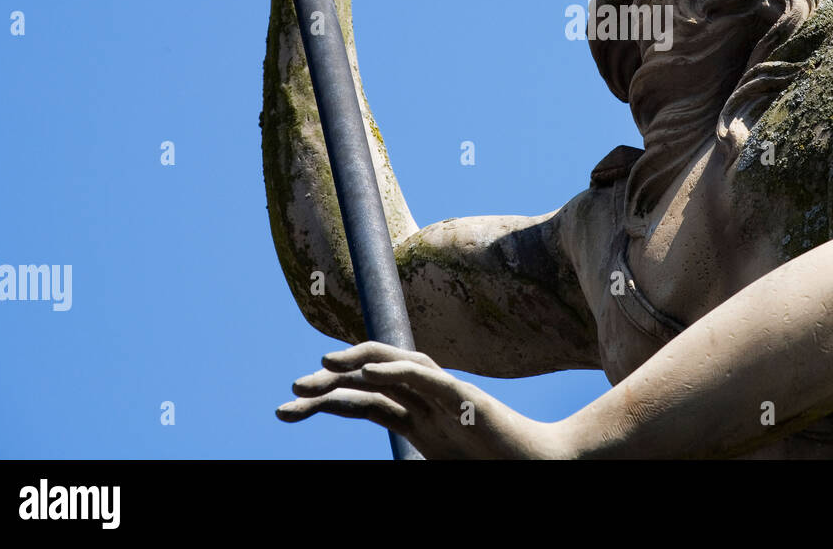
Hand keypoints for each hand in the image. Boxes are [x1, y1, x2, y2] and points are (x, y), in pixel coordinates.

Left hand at [276, 341, 574, 458]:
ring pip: (394, 367)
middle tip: (289, 393)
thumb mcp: (435, 464)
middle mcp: (427, 402)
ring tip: (320, 366)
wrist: (543, 466)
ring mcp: (446, 397)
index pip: (363, 399)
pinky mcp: (467, 400)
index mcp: (418, 419)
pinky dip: (395, 371)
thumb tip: (391, 465)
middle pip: (370, 380)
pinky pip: (425, 379)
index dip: (325, 398)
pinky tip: (364, 372)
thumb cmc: (494, 468)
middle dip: (327, 380)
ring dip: (354, 363)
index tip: (289, 407)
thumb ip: (410, 458)